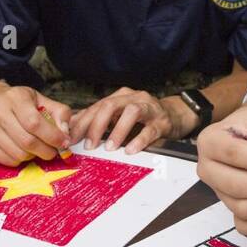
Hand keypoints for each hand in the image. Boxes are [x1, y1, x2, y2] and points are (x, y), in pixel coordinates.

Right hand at [0, 82, 71, 165]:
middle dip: (46, 151)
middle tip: (53, 151)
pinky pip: (8, 161)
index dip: (53, 137)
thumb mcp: (40, 99)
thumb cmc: (16, 101)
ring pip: (18, 154)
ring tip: (38, 149)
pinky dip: (21, 160)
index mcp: (14, 98)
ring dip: (34, 156)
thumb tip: (65, 133)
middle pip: (27, 142)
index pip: (35, 123)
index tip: (64, 143)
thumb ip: (59, 113)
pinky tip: (23, 150)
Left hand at [69, 88, 183, 153]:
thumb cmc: (144, 118)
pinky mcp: (162, 121)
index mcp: (120, 96)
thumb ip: (98, 118)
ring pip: (131, 112)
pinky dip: (139, 140)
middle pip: (110, 106)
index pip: (96, 106)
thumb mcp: (119, 115)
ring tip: (109, 147)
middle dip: (96, 125)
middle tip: (89, 145)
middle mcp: (134, 98)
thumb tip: (71, 126)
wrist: (175, 115)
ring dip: (117, 131)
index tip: (72, 138)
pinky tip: (130, 150)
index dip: (82, 122)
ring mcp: (149, 108)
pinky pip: (150, 129)